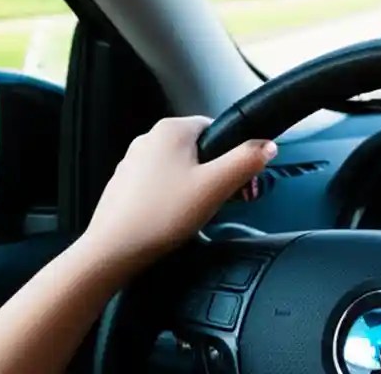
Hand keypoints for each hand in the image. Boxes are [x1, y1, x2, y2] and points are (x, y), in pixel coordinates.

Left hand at [79, 116, 275, 269]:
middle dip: (213, 175)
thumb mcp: (216, 187)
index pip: (216, 129)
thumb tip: (267, 146)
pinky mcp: (124, 185)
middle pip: (198, 150)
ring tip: (192, 215)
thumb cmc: (160, 216)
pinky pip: (159, 186)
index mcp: (171, 130)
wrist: (113, 250)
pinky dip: (170, 200)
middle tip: (218, 201)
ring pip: (178, 169)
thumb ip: (246, 161)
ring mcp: (133, 162)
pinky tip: (171, 220)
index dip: (232, 155)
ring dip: (192, 188)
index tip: (237, 181)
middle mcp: (149, 139)